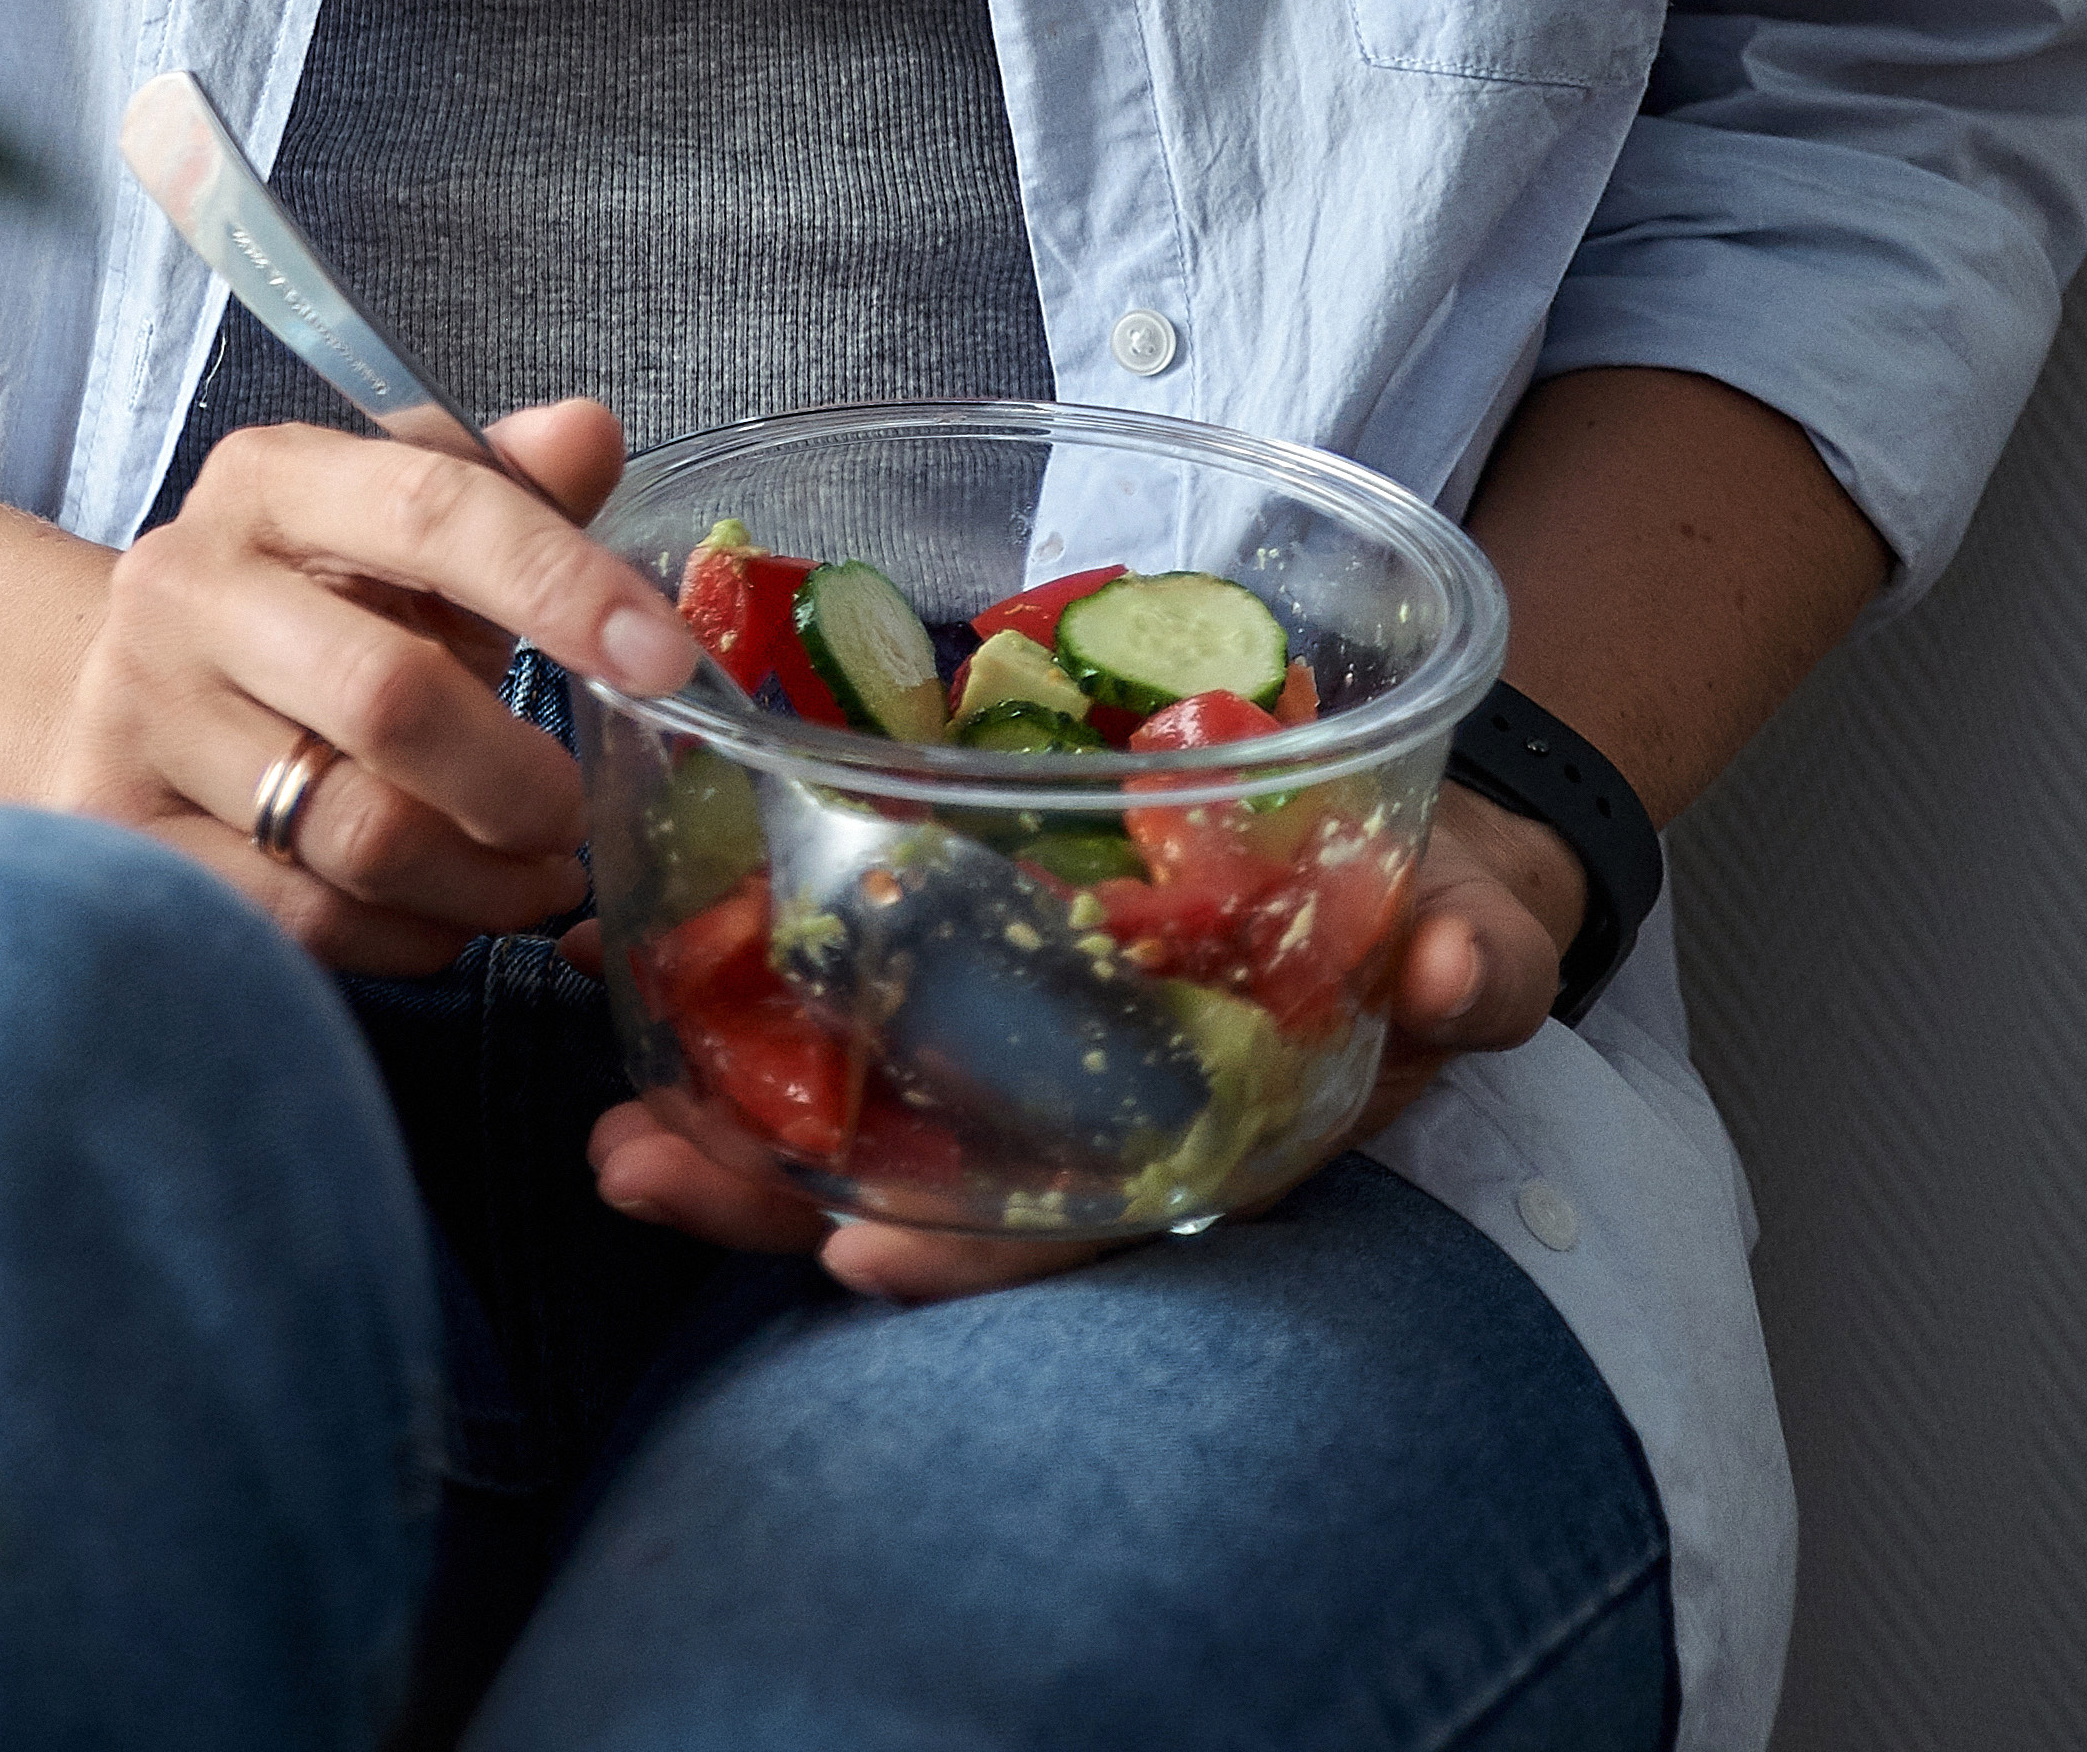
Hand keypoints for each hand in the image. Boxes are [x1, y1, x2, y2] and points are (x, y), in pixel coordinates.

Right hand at [50, 398, 696, 977]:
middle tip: (574, 815)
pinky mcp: (129, 840)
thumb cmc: (306, 606)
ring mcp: (140, 719)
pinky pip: (305, 921)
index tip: (664, 660)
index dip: (561, 584)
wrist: (122, 693)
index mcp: (270, 479)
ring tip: (533, 876)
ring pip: (353, 832)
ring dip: (480, 877)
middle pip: (388, 697)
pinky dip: (410, 933)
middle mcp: (186, 586)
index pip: (432, 508)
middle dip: (517, 777)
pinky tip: (447, 913)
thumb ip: (503, 488)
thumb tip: (590, 434)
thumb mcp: (396, 529)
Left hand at [569, 773, 1583, 1293]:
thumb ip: (1478, 949)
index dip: (973, 1246)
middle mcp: (1112, 1111)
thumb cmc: (1446, 892)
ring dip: (736, 1121)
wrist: (1424, 829)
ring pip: (874, 1112)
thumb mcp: (1483, 914)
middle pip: (931, 1185)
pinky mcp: (997, 940)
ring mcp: (1048, 1038)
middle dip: (782, 1193)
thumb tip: (1466, 967)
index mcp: (1216, 1124)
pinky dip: (756, 996)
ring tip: (602, 1118)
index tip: (856, 1258)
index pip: (1077, 1220)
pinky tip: (643, 966)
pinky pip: (867, 995)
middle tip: (636, 1170)